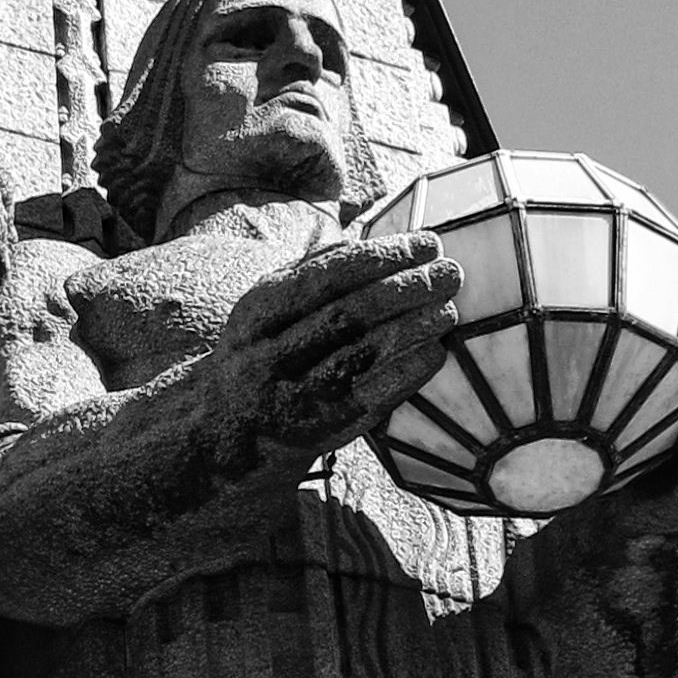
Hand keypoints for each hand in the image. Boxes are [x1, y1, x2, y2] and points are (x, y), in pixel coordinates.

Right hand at [212, 228, 462, 462]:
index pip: (326, 276)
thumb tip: (381, 243)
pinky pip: (371, 398)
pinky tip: (435, 352)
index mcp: (256, 314)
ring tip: (449, 308)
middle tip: (450, 272)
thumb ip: (310, 273)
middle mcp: (270, 356)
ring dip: (413, 328)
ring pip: (362, 355)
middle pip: (347, 314)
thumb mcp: (264, 309)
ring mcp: (293, 397)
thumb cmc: (261, 354)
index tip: (427, 244)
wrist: (227, 435)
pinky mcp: (319, 431)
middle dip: (406, 288)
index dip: (382, 257)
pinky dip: (407, 373)